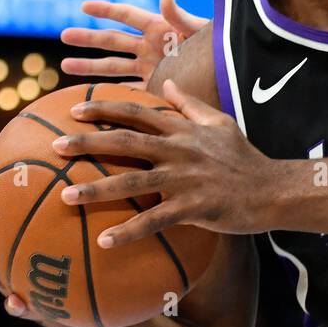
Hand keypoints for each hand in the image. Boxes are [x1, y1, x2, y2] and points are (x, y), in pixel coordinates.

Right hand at [0, 159, 87, 326]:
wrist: (96, 301)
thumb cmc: (92, 255)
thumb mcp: (90, 225)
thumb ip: (88, 200)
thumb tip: (99, 158)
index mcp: (20, 235)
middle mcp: (11, 258)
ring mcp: (16, 284)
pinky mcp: (32, 309)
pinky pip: (20, 308)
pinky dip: (14, 306)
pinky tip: (14, 301)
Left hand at [52, 79, 276, 245]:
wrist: (273, 190)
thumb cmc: (245, 158)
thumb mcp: (221, 123)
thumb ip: (190, 105)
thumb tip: (167, 85)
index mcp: (183, 130)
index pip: (137, 112)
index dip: (104, 108)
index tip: (73, 109)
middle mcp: (180, 151)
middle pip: (125, 142)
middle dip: (88, 143)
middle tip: (54, 146)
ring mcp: (186, 180)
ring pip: (133, 182)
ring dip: (97, 189)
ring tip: (66, 195)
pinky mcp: (194, 208)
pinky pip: (155, 221)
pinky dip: (129, 232)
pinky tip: (104, 241)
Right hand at [60, 0, 208, 89]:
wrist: (231, 77)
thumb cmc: (219, 49)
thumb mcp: (200, 31)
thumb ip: (181, 16)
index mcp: (160, 28)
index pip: (127, 15)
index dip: (106, 10)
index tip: (83, 6)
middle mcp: (150, 47)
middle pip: (113, 40)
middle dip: (88, 38)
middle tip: (64, 36)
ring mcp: (150, 68)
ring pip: (113, 66)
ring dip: (89, 66)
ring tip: (65, 65)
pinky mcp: (154, 87)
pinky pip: (126, 88)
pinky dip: (109, 91)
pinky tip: (89, 93)